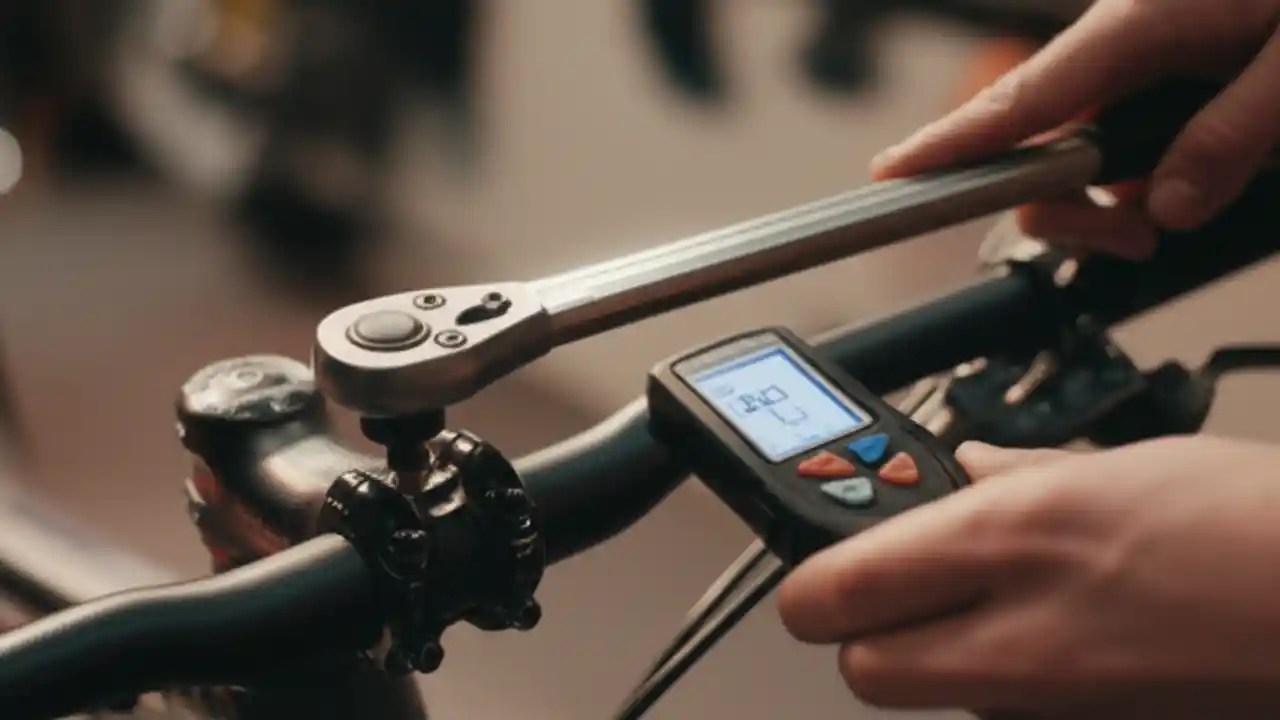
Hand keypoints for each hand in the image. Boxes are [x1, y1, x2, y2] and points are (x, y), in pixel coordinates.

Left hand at [777, 436, 1279, 717]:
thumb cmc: (1254, 527)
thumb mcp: (1119, 468)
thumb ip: (1018, 476)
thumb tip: (964, 470)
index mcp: (1008, 542)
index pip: (830, 589)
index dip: (814, 578)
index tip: (823, 560)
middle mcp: (1017, 640)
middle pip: (862, 671)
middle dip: (865, 631)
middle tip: (900, 588)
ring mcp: (1053, 709)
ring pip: (938, 695)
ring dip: (946, 654)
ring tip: (1012, 603)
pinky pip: (1010, 713)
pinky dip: (1015, 681)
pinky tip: (1070, 637)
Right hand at [872, 0, 1279, 258]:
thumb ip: (1232, 138)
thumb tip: (1168, 206)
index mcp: (1140, 23)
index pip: (1022, 97)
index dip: (950, 142)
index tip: (891, 174)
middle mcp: (1125, 43)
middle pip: (1040, 143)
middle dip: (1070, 208)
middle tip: (1138, 238)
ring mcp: (1143, 59)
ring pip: (1080, 153)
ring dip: (1114, 202)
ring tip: (1176, 213)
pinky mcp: (1166, 74)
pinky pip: (1125, 142)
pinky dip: (1149, 180)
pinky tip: (1198, 180)